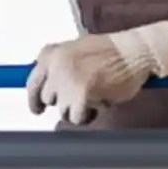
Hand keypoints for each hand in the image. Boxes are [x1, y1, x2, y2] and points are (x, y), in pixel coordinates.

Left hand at [24, 21, 167, 124]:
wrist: (134, 51)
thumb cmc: (111, 53)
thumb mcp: (76, 52)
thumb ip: (58, 68)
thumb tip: (46, 89)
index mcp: (51, 53)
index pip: (33, 82)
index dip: (35, 99)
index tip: (37, 110)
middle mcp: (55, 65)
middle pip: (48, 99)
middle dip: (64, 101)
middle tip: (82, 97)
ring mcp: (66, 80)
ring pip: (63, 111)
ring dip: (78, 109)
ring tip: (96, 95)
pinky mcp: (80, 94)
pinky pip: (77, 117)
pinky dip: (89, 115)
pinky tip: (101, 102)